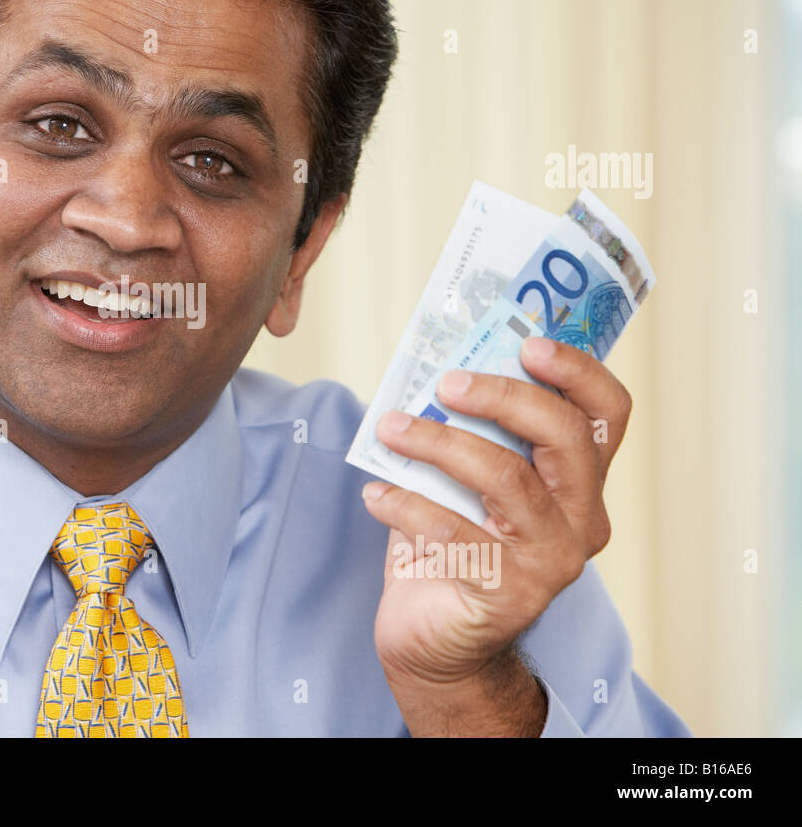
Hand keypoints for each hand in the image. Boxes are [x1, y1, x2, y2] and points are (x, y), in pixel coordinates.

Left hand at [363, 336, 630, 735]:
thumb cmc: (452, 544)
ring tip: (391, 428)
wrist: (436, 639)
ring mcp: (551, 560)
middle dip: (504, 397)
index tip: (529, 343)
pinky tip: (375, 493)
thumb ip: (469, 431)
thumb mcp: (465, 479)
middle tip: (446, 381)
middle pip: (565, 438)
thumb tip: (436, 369)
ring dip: (441, 443)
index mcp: (580, 480)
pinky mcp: (509, 594)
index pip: (606, 414)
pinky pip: (456, 532)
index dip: (577, 372)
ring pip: (508, 480)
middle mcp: (581, 519)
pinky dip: (408, 504)